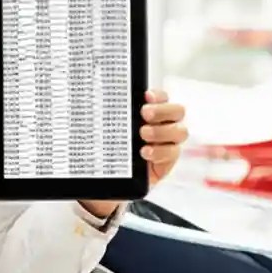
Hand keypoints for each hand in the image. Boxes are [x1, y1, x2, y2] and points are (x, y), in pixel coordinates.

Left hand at [79, 88, 188, 217]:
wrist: (104, 177)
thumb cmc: (105, 148)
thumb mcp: (105, 130)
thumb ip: (109, 115)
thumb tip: (92, 95)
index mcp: (148, 113)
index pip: (161, 98)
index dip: (158, 95)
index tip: (146, 96)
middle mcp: (161, 125)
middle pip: (177, 112)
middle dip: (163, 110)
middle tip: (145, 114)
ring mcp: (165, 143)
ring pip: (179, 132)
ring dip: (162, 131)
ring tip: (143, 134)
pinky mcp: (166, 162)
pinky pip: (172, 153)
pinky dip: (160, 151)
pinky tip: (145, 152)